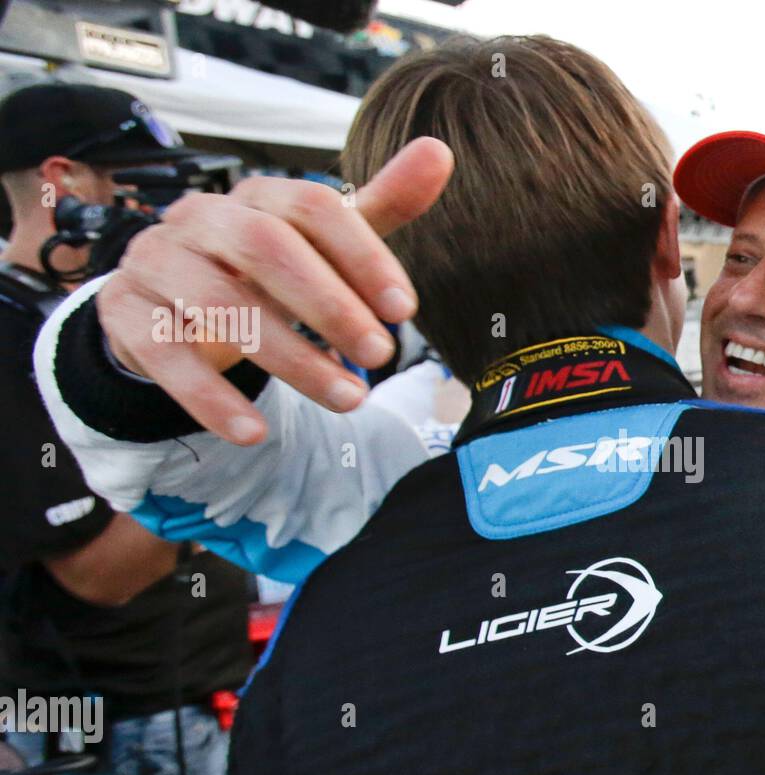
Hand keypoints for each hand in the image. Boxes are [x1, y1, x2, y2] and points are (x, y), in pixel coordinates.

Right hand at [100, 137, 454, 444]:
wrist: (168, 298)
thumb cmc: (264, 269)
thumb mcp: (322, 241)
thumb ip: (379, 204)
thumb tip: (440, 152)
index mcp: (256, 196)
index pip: (311, 207)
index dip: (362, 254)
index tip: (404, 308)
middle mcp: (202, 219)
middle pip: (266, 248)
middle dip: (330, 306)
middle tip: (383, 355)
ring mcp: (157, 262)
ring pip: (220, 306)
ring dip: (290, 359)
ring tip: (349, 400)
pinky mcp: (126, 314)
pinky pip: (165, 356)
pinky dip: (210, 399)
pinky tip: (255, 433)